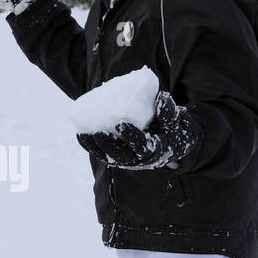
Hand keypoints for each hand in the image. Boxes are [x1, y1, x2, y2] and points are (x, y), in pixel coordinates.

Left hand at [76, 90, 199, 169]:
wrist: (171, 141)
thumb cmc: (172, 127)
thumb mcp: (175, 120)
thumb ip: (168, 110)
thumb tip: (160, 96)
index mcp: (155, 150)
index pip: (141, 146)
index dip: (130, 136)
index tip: (120, 123)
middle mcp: (140, 159)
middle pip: (121, 156)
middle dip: (108, 145)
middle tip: (97, 131)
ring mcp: (128, 160)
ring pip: (109, 157)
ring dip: (95, 147)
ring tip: (83, 133)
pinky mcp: (118, 157)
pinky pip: (103, 154)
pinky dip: (91, 146)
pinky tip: (81, 134)